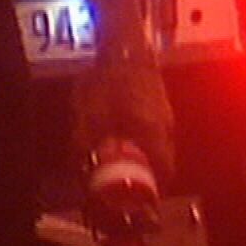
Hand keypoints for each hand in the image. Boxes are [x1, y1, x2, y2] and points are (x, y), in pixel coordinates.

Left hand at [72, 39, 175, 185]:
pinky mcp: (160, 104)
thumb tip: (79, 168)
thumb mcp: (88, 115)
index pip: (166, 168)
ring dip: (144, 155)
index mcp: (153, 132)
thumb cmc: (110, 82)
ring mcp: (165, 113)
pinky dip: (143, 140)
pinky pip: (155, 130)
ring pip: (159, 144)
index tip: (142, 196)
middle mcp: (165, 125)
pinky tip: (124, 135)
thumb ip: (84, 144)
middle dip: (146, 173)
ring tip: (122, 160)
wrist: (125, 49)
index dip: (156, 186)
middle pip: (163, 158)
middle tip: (126, 181)